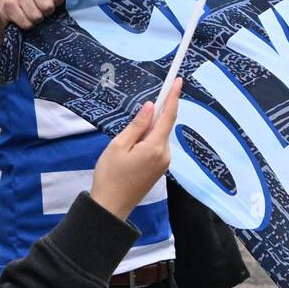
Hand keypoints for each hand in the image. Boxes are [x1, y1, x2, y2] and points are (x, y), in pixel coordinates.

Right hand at [0, 0, 66, 29]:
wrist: (16, 0)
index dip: (58, 3)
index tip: (55, 1)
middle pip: (47, 6)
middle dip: (47, 12)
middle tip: (44, 9)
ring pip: (36, 16)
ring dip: (37, 19)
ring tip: (35, 13)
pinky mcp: (8, 4)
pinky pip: (25, 22)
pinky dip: (27, 24)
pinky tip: (25, 17)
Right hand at [90, 79, 182, 219]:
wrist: (111, 207)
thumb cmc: (110, 175)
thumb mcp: (119, 146)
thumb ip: (137, 125)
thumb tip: (151, 107)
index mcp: (155, 147)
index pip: (168, 116)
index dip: (173, 97)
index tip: (178, 81)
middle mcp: (165, 155)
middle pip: (163, 126)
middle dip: (153, 117)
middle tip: (137, 116)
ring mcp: (164, 164)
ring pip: (159, 137)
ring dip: (147, 131)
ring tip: (125, 144)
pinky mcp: (159, 169)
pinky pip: (156, 147)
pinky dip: (147, 141)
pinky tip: (131, 149)